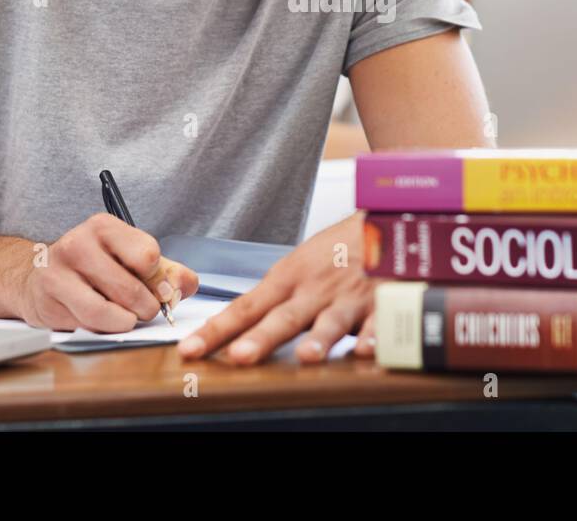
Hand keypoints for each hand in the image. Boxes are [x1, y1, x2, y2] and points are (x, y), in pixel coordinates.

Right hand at [16, 213, 198, 332]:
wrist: (37, 276)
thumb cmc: (93, 267)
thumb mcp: (130, 258)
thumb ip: (165, 270)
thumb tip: (187, 284)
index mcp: (103, 227)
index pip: (147, 254)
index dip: (158, 278)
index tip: (157, 287)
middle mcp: (77, 244)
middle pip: (130, 288)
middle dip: (146, 307)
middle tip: (146, 310)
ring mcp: (58, 274)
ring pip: (107, 311)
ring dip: (126, 322)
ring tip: (128, 318)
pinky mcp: (47, 303)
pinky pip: (87, 326)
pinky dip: (103, 329)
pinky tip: (103, 321)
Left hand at [178, 212, 374, 364]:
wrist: (387, 220)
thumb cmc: (342, 245)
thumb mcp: (302, 262)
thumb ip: (277, 294)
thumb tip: (240, 322)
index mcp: (290, 277)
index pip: (246, 307)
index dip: (217, 329)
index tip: (190, 349)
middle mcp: (314, 289)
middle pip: (284, 317)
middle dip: (261, 338)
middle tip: (238, 356)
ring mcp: (348, 296)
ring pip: (332, 320)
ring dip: (320, 339)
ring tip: (307, 357)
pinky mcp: (382, 301)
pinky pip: (380, 321)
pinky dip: (374, 336)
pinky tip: (366, 349)